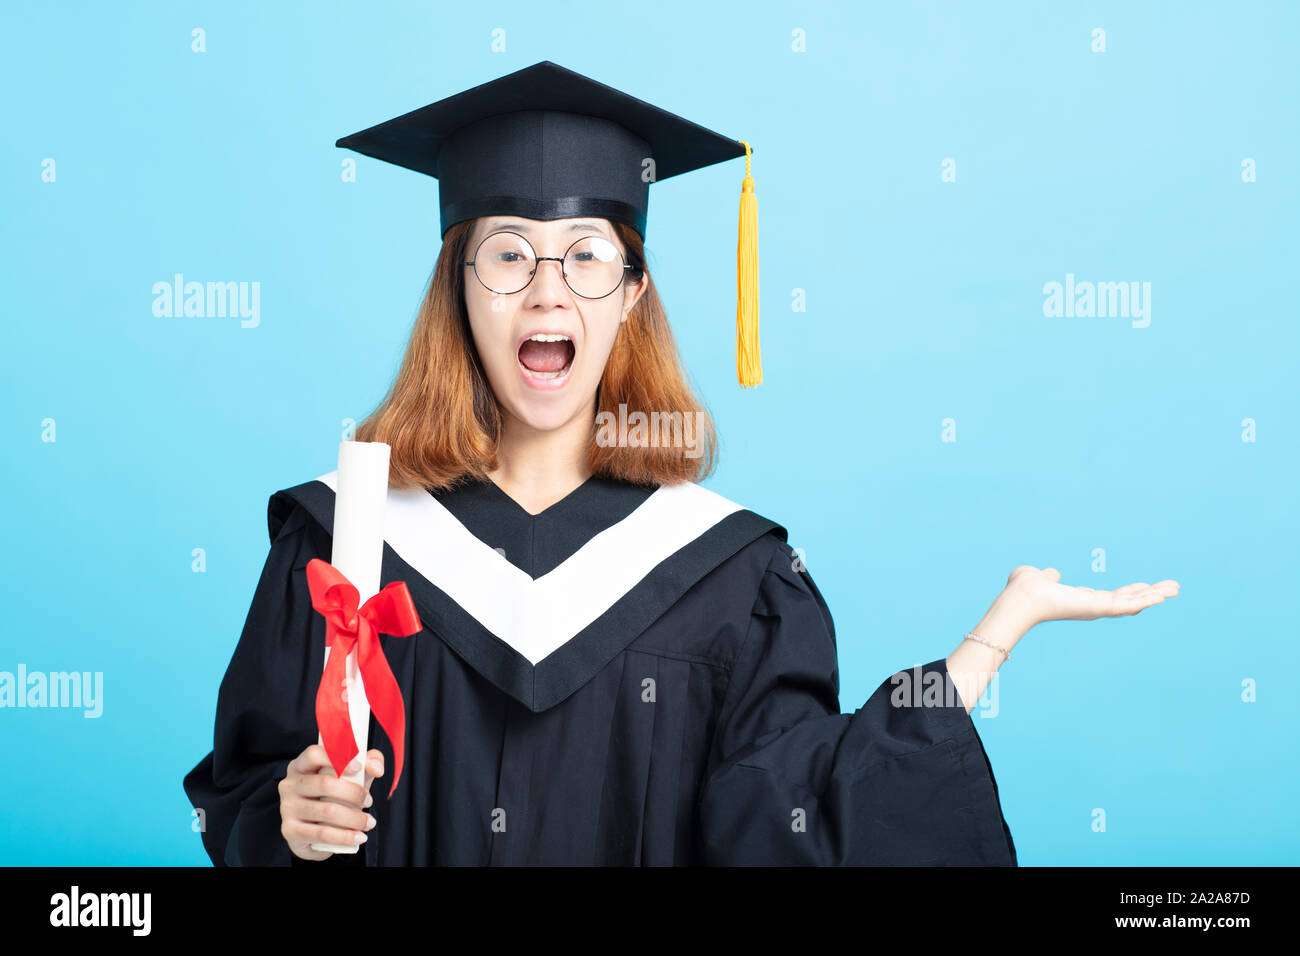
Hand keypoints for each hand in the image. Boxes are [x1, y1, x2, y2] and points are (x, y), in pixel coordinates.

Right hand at [279, 745, 383, 860]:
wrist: (313, 832)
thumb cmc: (334, 796)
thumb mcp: (351, 776)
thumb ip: (368, 763)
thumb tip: (376, 767)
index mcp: (300, 766)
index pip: (313, 754)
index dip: (336, 758)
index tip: (358, 767)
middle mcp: (289, 785)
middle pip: (325, 783)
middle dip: (354, 793)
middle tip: (369, 801)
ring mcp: (287, 808)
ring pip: (327, 811)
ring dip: (355, 818)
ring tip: (369, 823)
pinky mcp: (290, 830)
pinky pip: (322, 833)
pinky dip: (345, 836)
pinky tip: (359, 837)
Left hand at [1005, 565, 1178, 628]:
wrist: (1021, 597)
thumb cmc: (1024, 589)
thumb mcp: (1041, 577)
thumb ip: (1049, 576)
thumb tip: (1050, 574)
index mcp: (1081, 600)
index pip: (1112, 598)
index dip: (1131, 593)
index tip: (1146, 588)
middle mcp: (1093, 607)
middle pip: (1129, 602)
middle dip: (1151, 594)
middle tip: (1173, 588)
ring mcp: (1098, 609)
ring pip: (1134, 604)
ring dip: (1156, 595)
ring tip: (1176, 589)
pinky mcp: (1100, 607)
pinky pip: (1129, 604)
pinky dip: (1148, 599)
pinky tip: (1164, 595)